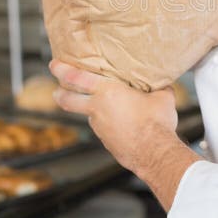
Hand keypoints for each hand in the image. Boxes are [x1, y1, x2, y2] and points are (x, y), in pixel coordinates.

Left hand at [49, 60, 200, 210]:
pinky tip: (123, 124)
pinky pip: (104, 128)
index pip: (77, 78)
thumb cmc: (156, 123)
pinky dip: (109, 124)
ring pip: (90, 115)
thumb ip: (159, 86)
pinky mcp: (106, 141)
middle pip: (68, 100)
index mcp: (109, 92)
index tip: (54, 65)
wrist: (155, 153)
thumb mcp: (163, 96)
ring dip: (94, 110)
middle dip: (60, 94)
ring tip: (109, 107)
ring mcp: (100, 127)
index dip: (62, 70)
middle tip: (58, 91)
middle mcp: (98, 109)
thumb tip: (163, 82)